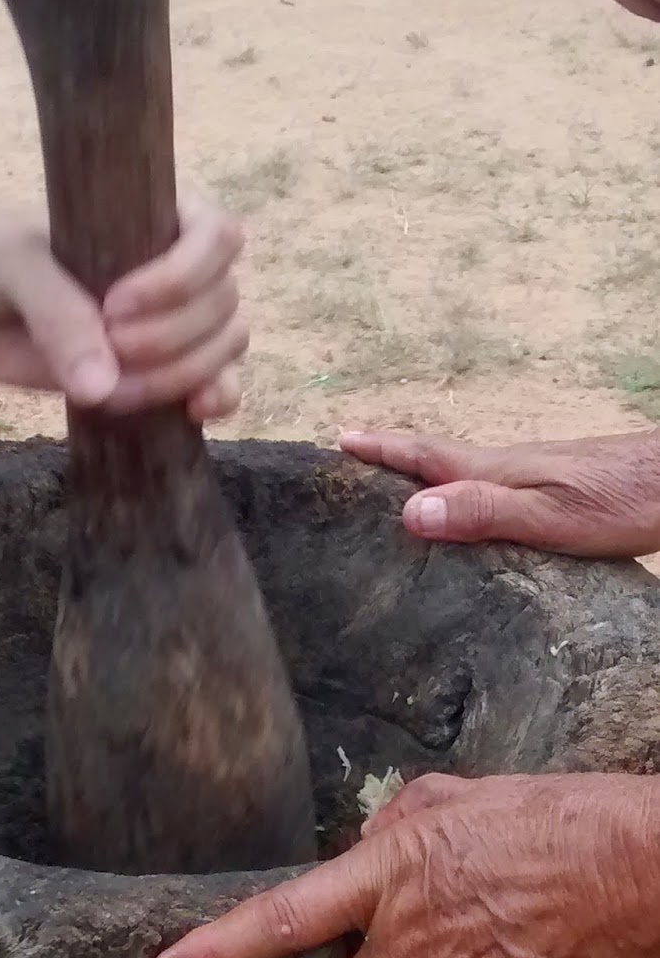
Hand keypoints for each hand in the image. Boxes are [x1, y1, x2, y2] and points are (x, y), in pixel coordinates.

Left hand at [0, 187, 247, 419]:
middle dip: (174, 337)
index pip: (216, 237)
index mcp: (150, 216)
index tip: (115, 303)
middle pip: (223, 303)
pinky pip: (212, 385)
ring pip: (223, 346)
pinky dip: (215, 399)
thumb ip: (56, 314)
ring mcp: (164, 322)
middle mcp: (170, 268)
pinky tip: (193, 413)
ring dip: (184, 374)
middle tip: (107, 345)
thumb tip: (103, 386)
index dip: (182, 278)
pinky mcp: (149, 370)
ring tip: (116, 388)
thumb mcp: (10, 266)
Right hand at [340, 427, 659, 555]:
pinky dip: (460, 494)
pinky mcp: (554, 489)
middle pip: (436, 460)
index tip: (338, 440)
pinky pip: (488, 489)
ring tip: (394, 492)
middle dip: (390, 459)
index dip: (380, 449)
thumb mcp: (547, 517)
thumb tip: (408, 511)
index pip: (424, 456)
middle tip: (351, 461)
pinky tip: (467, 513)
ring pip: (462, 475)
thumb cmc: (621, 502)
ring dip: (424, 477)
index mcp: (495, 472)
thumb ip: (481, 513)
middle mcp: (507, 466)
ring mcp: (531, 475)